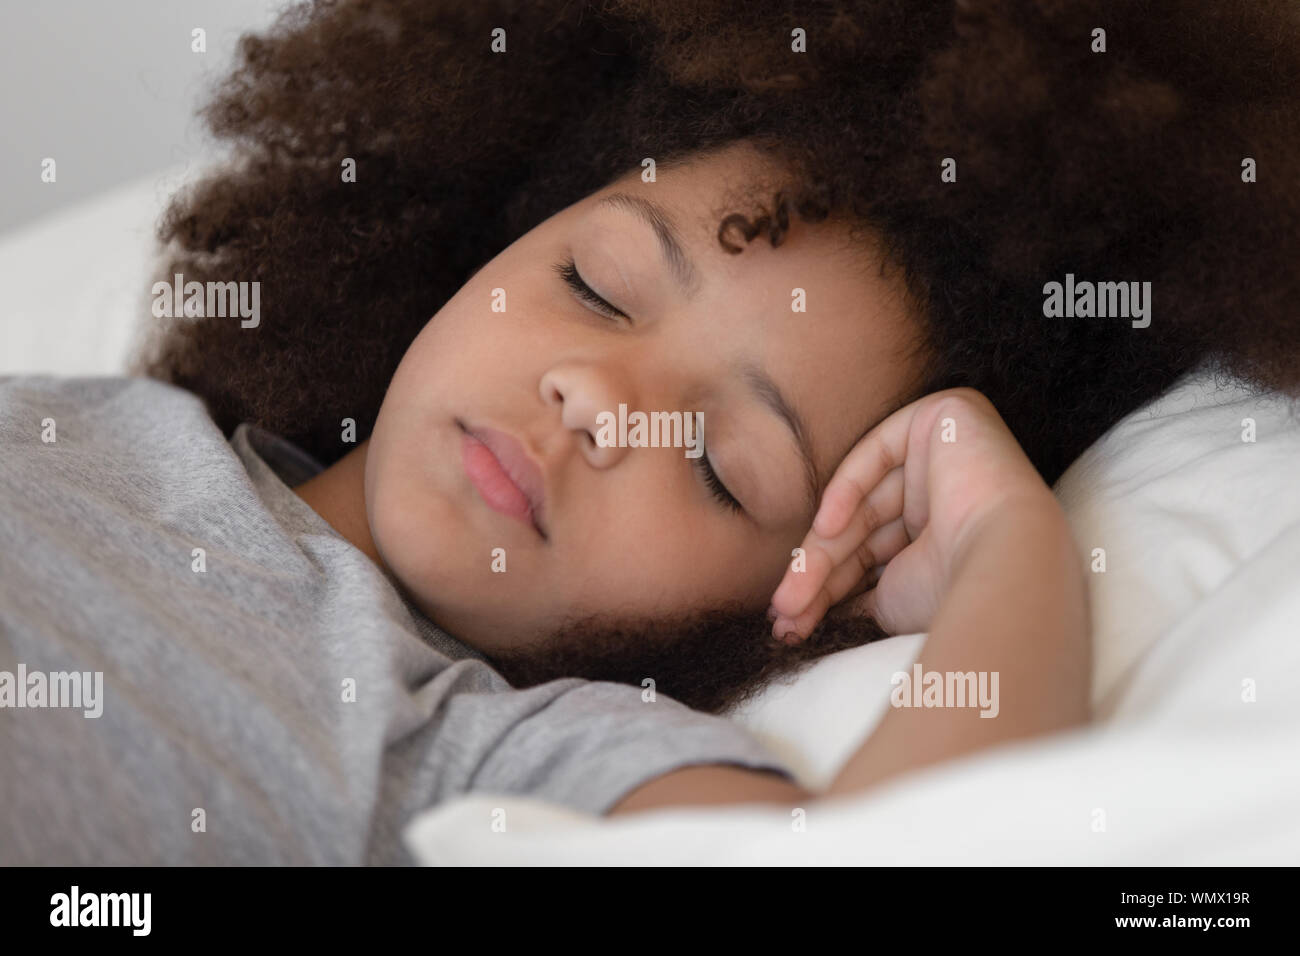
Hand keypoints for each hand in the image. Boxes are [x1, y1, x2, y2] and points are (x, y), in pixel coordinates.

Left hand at [768, 387, 1058, 639]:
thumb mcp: (890, 598)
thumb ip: (853, 592)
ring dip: (820, 550)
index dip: (826, 589)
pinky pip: (879, 450)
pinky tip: (823, 530)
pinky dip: (846, 488)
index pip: (868, 557)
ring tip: (788, 598)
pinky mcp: (948, 416)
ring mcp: (947, 454)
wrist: (1007, 564)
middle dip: (817, 574)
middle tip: (782, 614)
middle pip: (861, 531)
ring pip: (863, 500)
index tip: (789, 624)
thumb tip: (801, 611)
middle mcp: (945, 495)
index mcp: (943, 539)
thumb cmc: (957, 592)